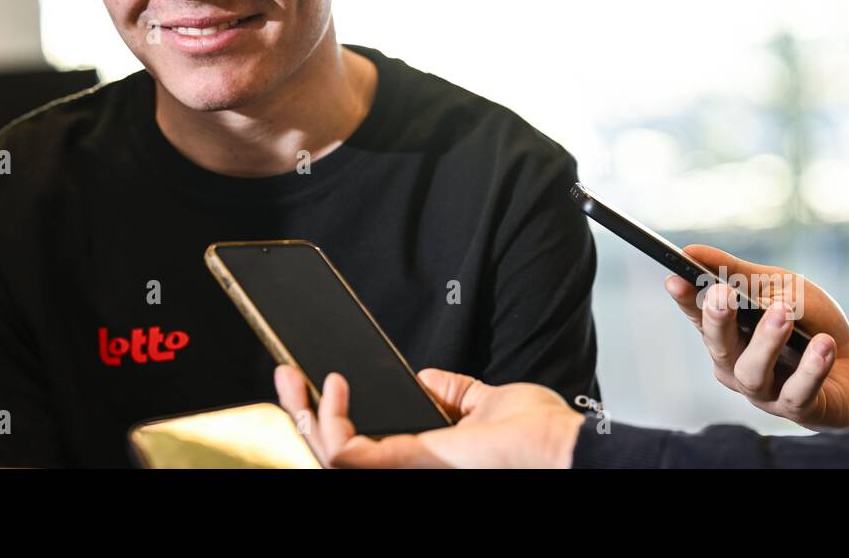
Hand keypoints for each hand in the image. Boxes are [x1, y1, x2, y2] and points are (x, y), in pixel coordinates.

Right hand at [273, 364, 584, 467]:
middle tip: (285, 377)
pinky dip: (331, 421)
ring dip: (308, 415)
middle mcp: (410, 469)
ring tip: (307, 379)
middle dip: (300, 415)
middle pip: (333, 453)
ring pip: (328, 455)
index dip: (330, 421)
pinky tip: (333, 389)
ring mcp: (407, 471)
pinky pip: (346, 456)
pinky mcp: (410, 464)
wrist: (564, 450)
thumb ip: (452, 393)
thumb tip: (426, 378)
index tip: (316, 385)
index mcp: (424, 459)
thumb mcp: (487, 403)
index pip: (362, 447)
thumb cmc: (540, 438)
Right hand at [665, 244, 848, 429]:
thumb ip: (739, 273)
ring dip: (766, 340)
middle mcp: (735, 366)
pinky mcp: (796, 410)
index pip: (698, 315)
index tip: (676, 279)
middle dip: (717, 319)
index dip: (686, 299)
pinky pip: (797, 392)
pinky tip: (824, 344)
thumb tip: (692, 251)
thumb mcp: (779, 287)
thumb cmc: (809, 326)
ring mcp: (763, 392)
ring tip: (784, 312)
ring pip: (752, 371)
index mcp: (727, 334)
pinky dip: (811, 367)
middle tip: (722, 293)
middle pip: (718, 346)